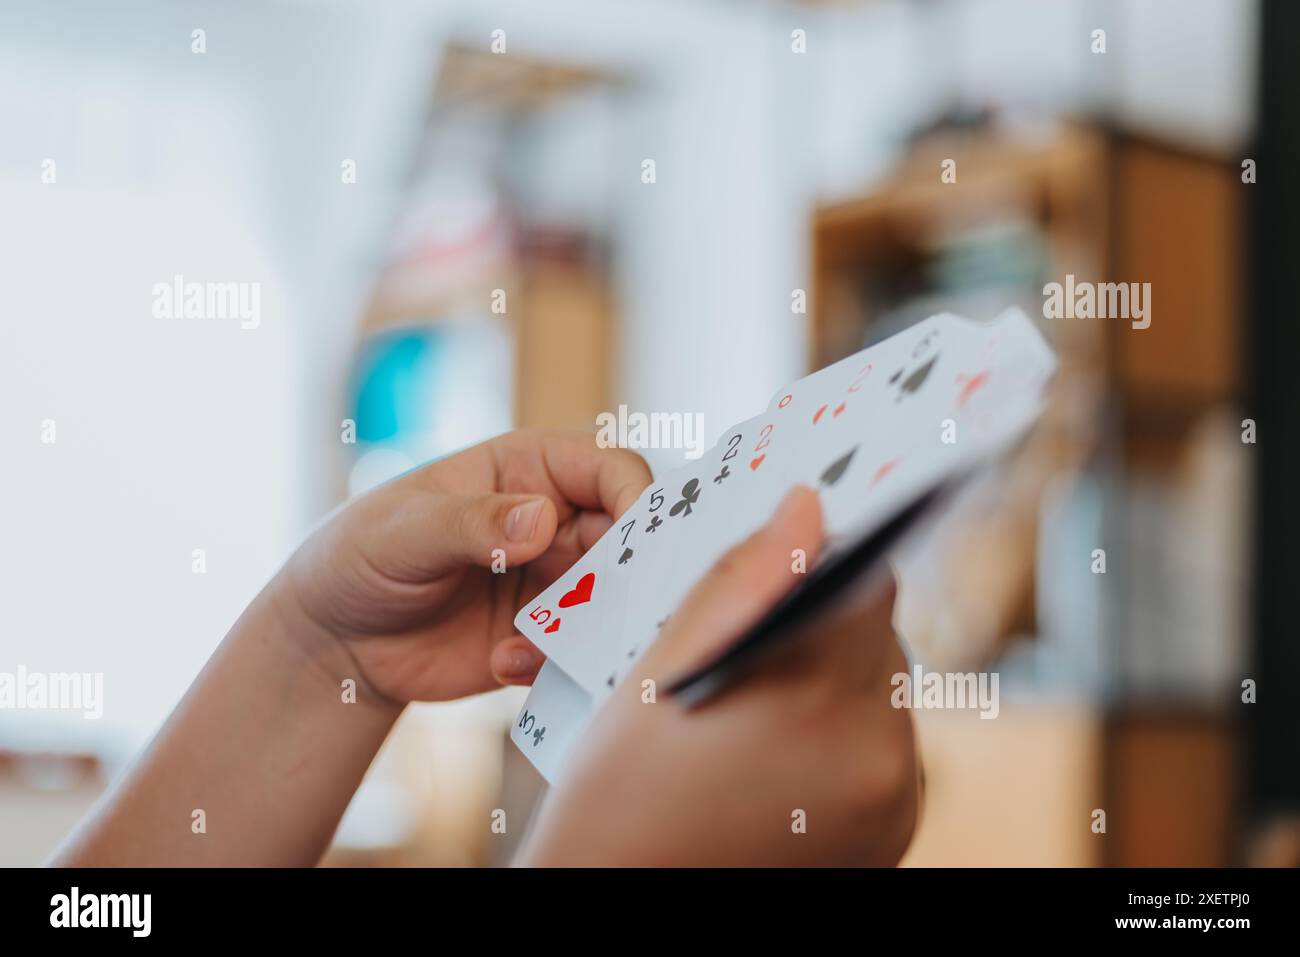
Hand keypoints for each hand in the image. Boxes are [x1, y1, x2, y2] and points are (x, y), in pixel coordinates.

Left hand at [281, 430, 650, 703]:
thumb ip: (470, 523)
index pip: (610, 468)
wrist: (335, 641)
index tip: (637, 540)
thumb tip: (541, 519)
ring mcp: (553, 582)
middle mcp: (555, 522)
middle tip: (599, 606)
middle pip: (628, 539)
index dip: (637, 496)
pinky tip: (500, 663)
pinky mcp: (544, 639)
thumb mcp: (403, 531)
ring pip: (611, 601)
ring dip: (590, 628)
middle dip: (625, 574)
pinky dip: (553, 663)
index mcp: (529, 469)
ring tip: (530, 642)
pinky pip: (578, 653)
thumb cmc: (360, 555)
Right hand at [519, 486, 918, 865]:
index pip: (865, 582)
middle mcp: (878, 756)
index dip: (821, 560)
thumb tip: (804, 506)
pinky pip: (881, 744)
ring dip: (830, 678)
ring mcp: (892, 803)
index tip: (782, 564)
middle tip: (747, 648)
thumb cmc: (621, 797)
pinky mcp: (893, 833)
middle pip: (873, 637)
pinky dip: (839, 731)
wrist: (628, 903)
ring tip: (753, 707)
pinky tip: (776, 748)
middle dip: (819, 624)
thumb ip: (740, 583)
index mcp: (820, 703)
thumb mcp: (658, 675)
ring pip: (878, 688)